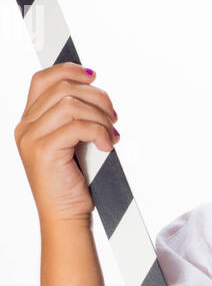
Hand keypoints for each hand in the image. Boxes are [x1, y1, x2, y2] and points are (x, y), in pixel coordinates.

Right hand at [14, 63, 118, 227]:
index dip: (69, 70)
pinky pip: (78, 126)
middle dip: (95, 97)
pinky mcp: (44, 151)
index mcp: (29, 122)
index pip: (42, 80)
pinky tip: (107, 144)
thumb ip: (73, 118)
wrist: (64, 216)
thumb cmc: (70, 183)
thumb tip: (95, 93)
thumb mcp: (70, 143)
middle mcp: (26, 127)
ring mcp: (32, 139)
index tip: (93, 76)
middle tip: (112, 115)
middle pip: (62, 87)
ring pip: (70, 103)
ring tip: (110, 132)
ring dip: (99, 115)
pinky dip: (100, 131)